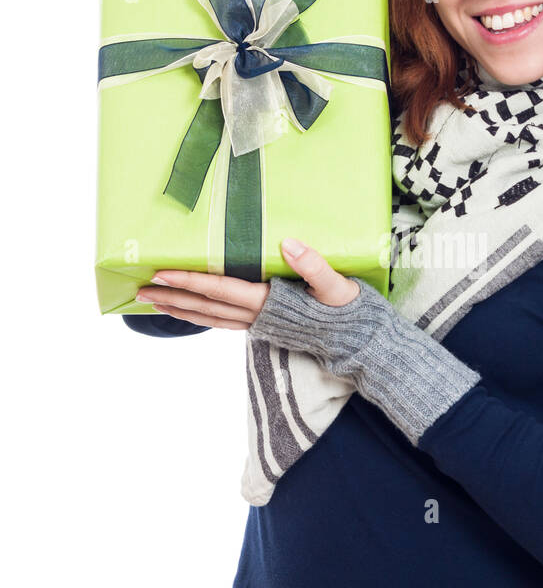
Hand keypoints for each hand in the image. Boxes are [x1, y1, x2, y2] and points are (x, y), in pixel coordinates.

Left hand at [135, 237, 360, 329]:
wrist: (358, 343)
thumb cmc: (349, 312)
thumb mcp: (337, 287)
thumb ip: (314, 267)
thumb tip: (289, 244)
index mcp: (269, 302)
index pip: (219, 289)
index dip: (189, 281)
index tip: (161, 274)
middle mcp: (257, 316)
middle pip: (205, 307)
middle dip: (171, 298)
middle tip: (139, 290)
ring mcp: (258, 324)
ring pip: (209, 317)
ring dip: (179, 310)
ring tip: (152, 302)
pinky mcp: (263, 326)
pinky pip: (221, 322)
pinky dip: (199, 316)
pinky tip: (188, 311)